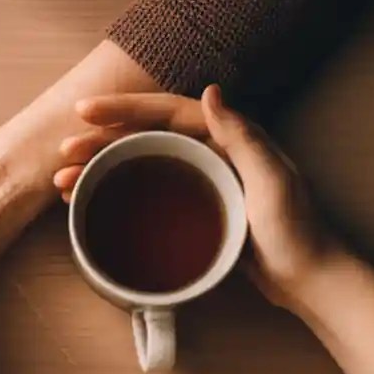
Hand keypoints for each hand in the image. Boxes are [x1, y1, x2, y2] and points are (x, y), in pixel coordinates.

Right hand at [53, 85, 343, 309]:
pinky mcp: (197, 206)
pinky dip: (117, 192)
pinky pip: (148, 190)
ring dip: (102, 168)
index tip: (86, 112)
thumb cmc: (297, 233)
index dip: (125, 108)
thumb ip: (242, 138)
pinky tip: (90, 199)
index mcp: (232, 137)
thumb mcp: (272, 182)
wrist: (310, 280)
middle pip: (146, 136)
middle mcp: (215, 151)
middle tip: (64, 153)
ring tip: (64, 179)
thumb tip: (210, 93)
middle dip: (102, 140)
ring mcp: (204, 179)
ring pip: (141, 163)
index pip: (169, 111)